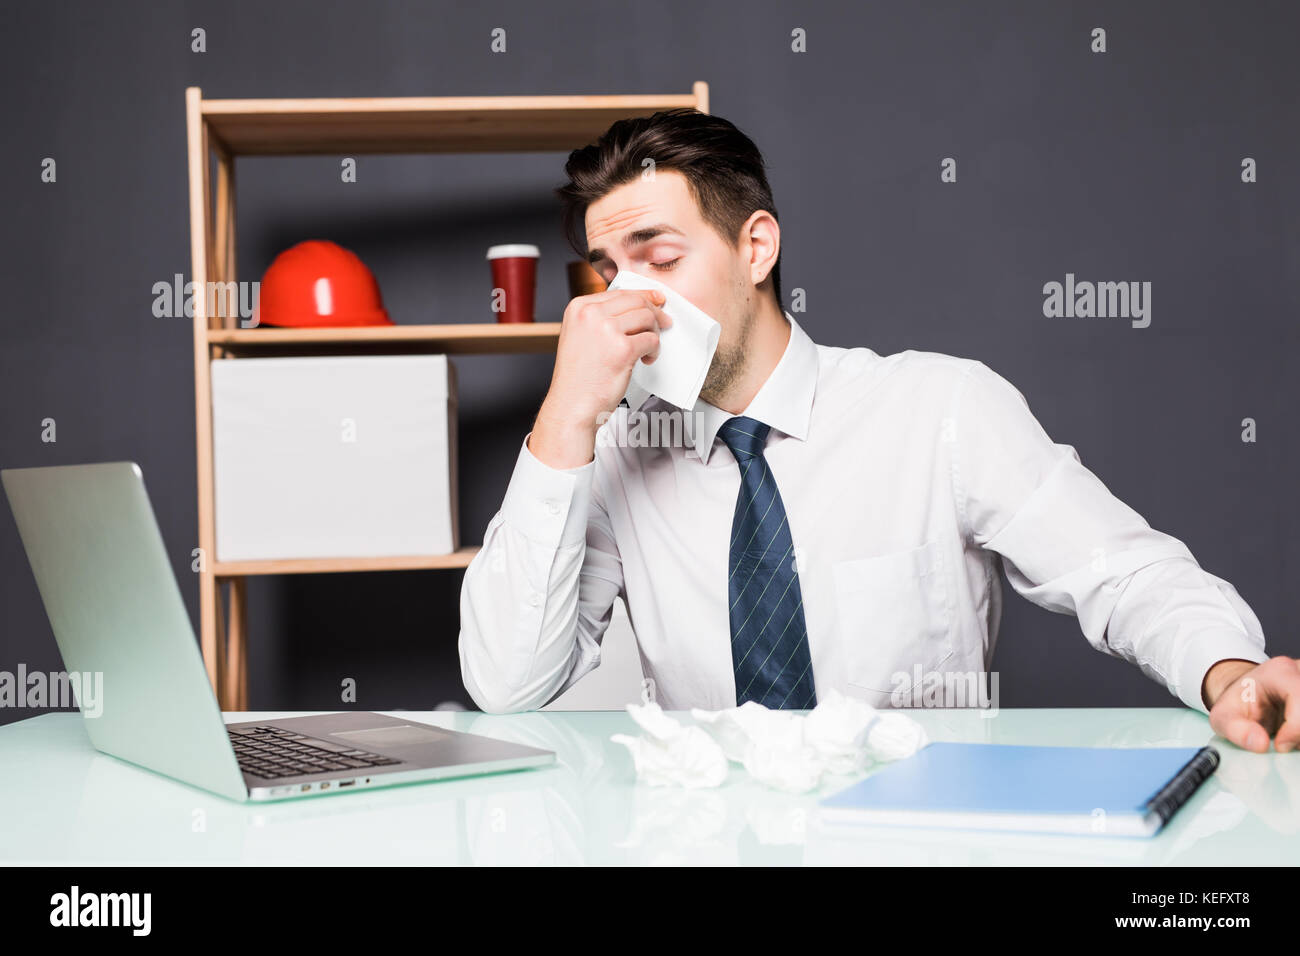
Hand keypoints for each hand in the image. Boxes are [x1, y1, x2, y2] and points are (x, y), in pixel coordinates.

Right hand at [529, 289, 671, 468]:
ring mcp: (606, 330)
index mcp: (579, 307)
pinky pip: (651, 339)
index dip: (643, 296)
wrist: (571, 404)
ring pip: (647, 317)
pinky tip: (646, 359)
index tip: (656, 300)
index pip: (619, 292)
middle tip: (664, 323)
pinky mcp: (622, 349)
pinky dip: (654, 350)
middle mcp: (590, 314)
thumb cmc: (578, 377)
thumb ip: (599, 319)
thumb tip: (634, 308)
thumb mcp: (579, 335)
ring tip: (648, 349)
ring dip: (654, 333)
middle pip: (636, 301)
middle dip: (654, 312)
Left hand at [1204, 656, 1299, 752]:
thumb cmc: (1238, 705)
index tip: (1281, 746)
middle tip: (1286, 745)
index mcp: (1279, 672)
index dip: (1296, 726)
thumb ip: (1236, 730)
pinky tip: (1295, 738)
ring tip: (1291, 741)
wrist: (1249, 698)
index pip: (1299, 695)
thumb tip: (1261, 744)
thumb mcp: (1224, 717)